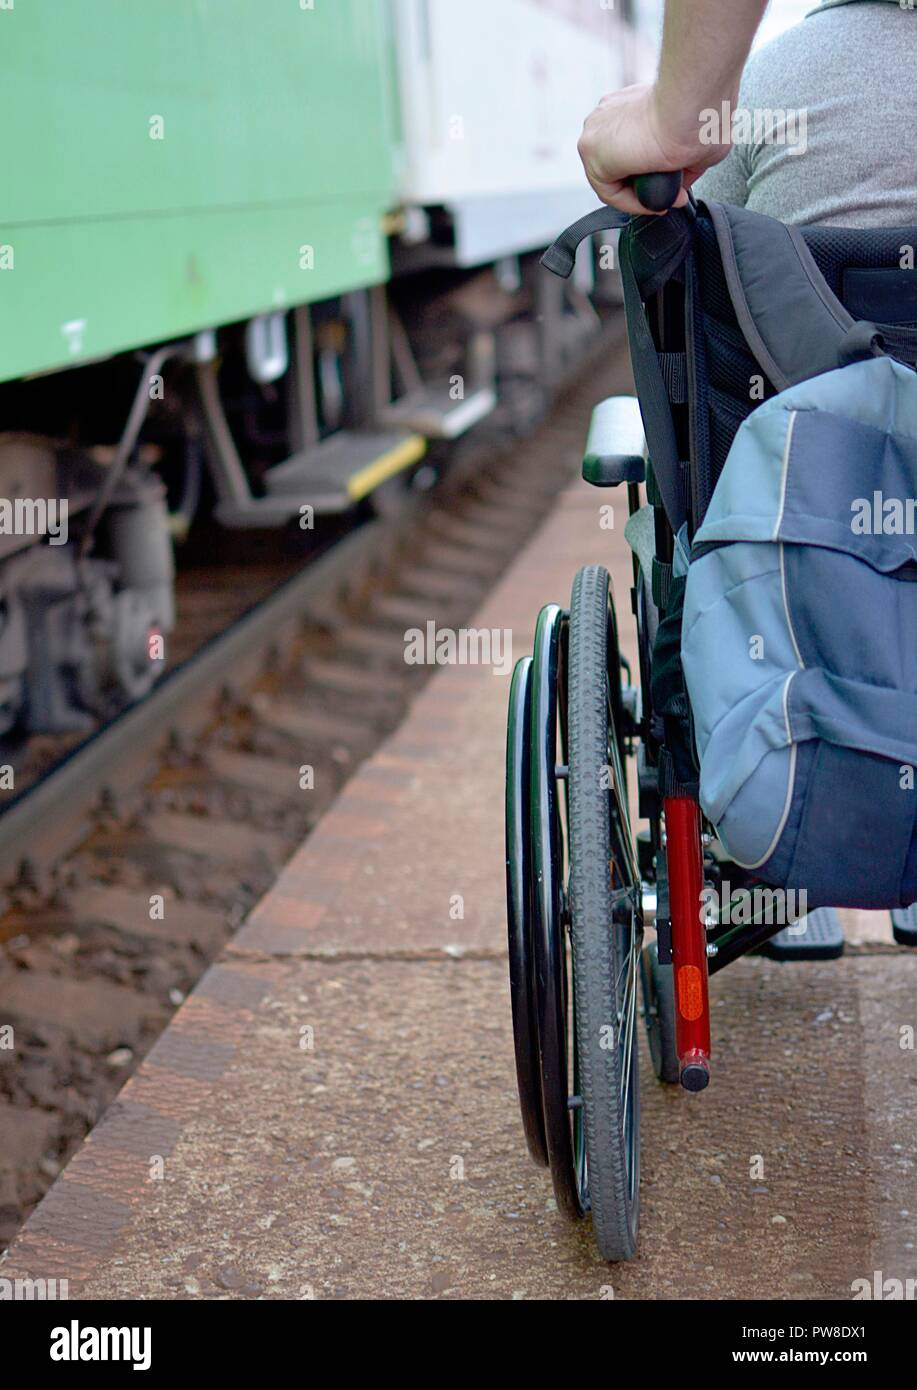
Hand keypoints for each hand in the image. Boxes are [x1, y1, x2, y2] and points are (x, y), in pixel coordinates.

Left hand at [578, 84, 730, 213]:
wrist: (691, 106)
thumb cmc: (701, 112)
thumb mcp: (699, 141)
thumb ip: (685, 162)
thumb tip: (682, 181)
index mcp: (632, 104)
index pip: (632, 147)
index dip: (655, 174)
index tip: (676, 186)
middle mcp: (610, 113)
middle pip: (620, 163)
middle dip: (647, 185)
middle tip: (672, 195)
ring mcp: (596, 127)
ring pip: (612, 177)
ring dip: (639, 196)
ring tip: (663, 202)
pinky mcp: (590, 147)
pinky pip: (607, 189)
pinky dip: (629, 203)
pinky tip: (650, 204)